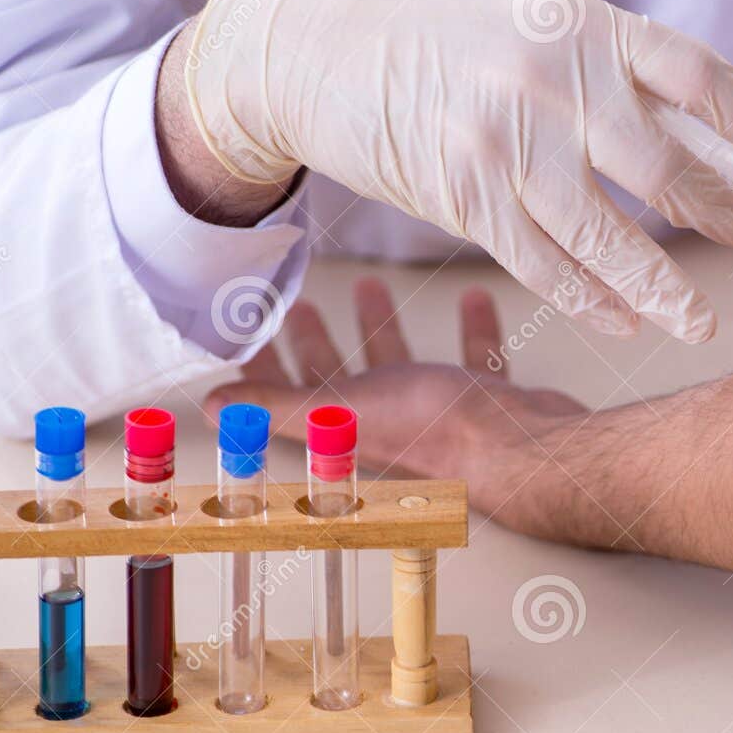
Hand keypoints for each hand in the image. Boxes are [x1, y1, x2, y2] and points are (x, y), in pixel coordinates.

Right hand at [183, 0, 732, 341]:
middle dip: (715, 208)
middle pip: (660, 164)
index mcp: (577, 24)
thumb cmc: (441, 32)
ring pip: (605, 234)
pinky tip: (626, 321)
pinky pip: (544, 265)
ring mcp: (504, 143)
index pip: (690, 73)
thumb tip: (708, 128)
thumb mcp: (533, 21)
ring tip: (699, 318)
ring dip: (662, 286)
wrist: (317, 45)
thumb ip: (612, 70)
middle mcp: (548, 81)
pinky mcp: (465, 198)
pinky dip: (591, 299)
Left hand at [203, 278, 583, 488]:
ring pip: (403, 361)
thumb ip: (277, 404)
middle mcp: (391, 418)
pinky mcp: (485, 402)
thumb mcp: (343, 407)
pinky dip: (471, 328)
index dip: (267, 367)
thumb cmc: (436, 430)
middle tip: (297, 305)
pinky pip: (474, 358)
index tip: (248, 334)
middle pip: (342, 374)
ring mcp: (439, 410)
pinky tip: (473, 296)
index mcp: (351, 423)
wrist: (522, 446)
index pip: (292, 394)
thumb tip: (211, 403)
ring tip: (368, 285)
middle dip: (317, 340)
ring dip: (383, 326)